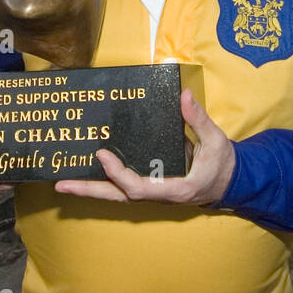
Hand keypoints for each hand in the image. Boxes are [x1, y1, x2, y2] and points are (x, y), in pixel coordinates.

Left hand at [53, 90, 235, 204]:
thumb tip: (184, 95)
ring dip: (91, 189)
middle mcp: (159, 196)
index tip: (102, 155)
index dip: (118, 174)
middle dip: (90, 190)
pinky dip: (104, 182)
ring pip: (118, 195)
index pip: (139, 188)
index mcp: (175, 189)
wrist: (231, 183)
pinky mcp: (151, 186)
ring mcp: (153, 193)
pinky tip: (86, 173)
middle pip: (118, 197)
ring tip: (64, 182)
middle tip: (61, 185)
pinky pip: (123, 187)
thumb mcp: (216, 141)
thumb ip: (198, 119)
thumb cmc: (223, 164)